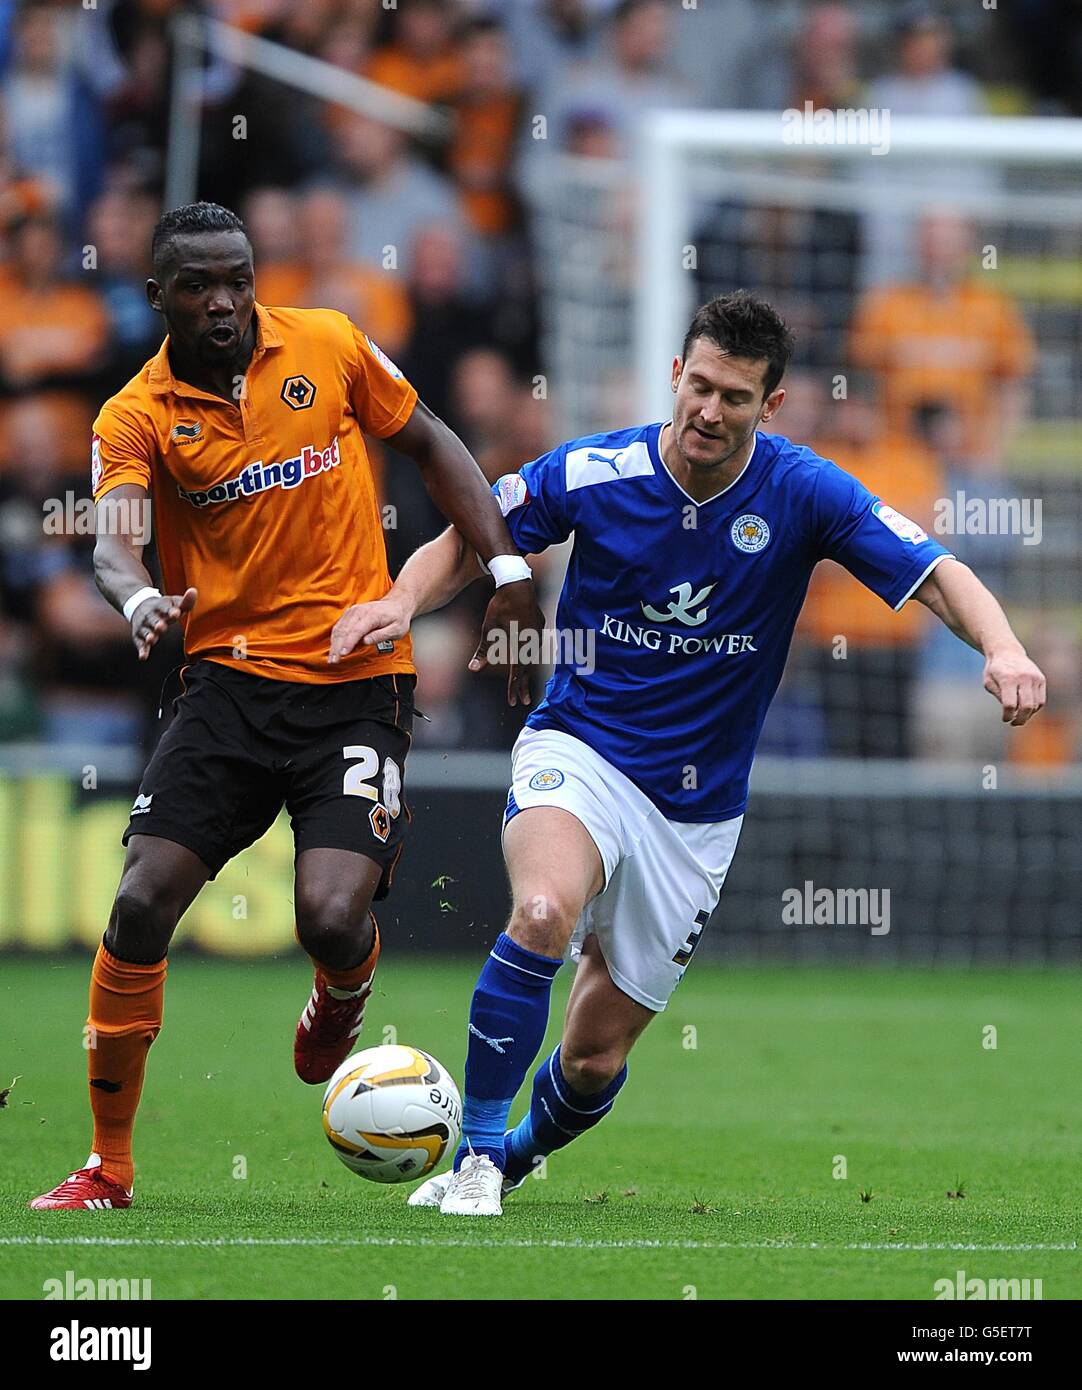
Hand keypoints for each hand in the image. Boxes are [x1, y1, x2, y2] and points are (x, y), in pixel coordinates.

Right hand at [130, 587, 196, 660]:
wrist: (138, 605)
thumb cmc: (163, 607)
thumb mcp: (173, 602)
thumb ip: (185, 601)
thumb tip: (194, 591)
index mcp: (160, 607)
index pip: (166, 608)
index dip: (171, 611)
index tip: (176, 613)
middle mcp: (150, 616)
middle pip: (154, 620)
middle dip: (157, 623)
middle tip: (162, 626)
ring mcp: (144, 627)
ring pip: (145, 632)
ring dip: (148, 635)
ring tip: (152, 639)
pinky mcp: (138, 636)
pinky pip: (139, 644)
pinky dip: (141, 650)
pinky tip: (143, 657)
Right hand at [329, 592, 413, 663]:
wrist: (396, 605)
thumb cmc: (397, 618)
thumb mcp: (396, 629)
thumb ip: (381, 635)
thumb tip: (366, 641)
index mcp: (372, 615)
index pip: (356, 630)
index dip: (348, 643)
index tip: (343, 653)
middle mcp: (360, 611)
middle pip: (344, 630)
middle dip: (337, 646)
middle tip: (334, 660)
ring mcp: (353, 612)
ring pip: (339, 628)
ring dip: (334, 644)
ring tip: (332, 657)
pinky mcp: (350, 614)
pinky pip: (339, 626)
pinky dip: (335, 637)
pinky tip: (334, 648)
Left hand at [469, 579, 545, 706]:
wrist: (517, 583)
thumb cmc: (500, 605)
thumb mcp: (488, 629)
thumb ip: (483, 651)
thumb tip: (473, 669)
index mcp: (520, 645)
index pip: (517, 673)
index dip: (514, 688)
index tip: (512, 701)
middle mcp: (532, 641)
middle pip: (528, 668)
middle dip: (523, 685)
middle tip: (523, 701)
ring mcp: (538, 633)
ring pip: (533, 657)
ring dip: (527, 671)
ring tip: (523, 684)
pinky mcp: (539, 624)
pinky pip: (535, 644)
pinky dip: (530, 655)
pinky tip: (527, 657)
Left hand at [983, 646, 1046, 724]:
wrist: (1007, 651)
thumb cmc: (994, 669)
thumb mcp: (988, 682)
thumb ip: (998, 696)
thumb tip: (1010, 711)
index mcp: (1007, 679)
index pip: (1010, 704)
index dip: (1007, 716)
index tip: (1005, 719)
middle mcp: (1023, 678)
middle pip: (1026, 706)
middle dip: (1020, 719)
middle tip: (1014, 723)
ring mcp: (1034, 678)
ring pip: (1036, 704)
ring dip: (1028, 715)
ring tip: (1019, 718)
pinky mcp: (1041, 679)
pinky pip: (1041, 699)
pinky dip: (1035, 708)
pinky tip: (1026, 709)